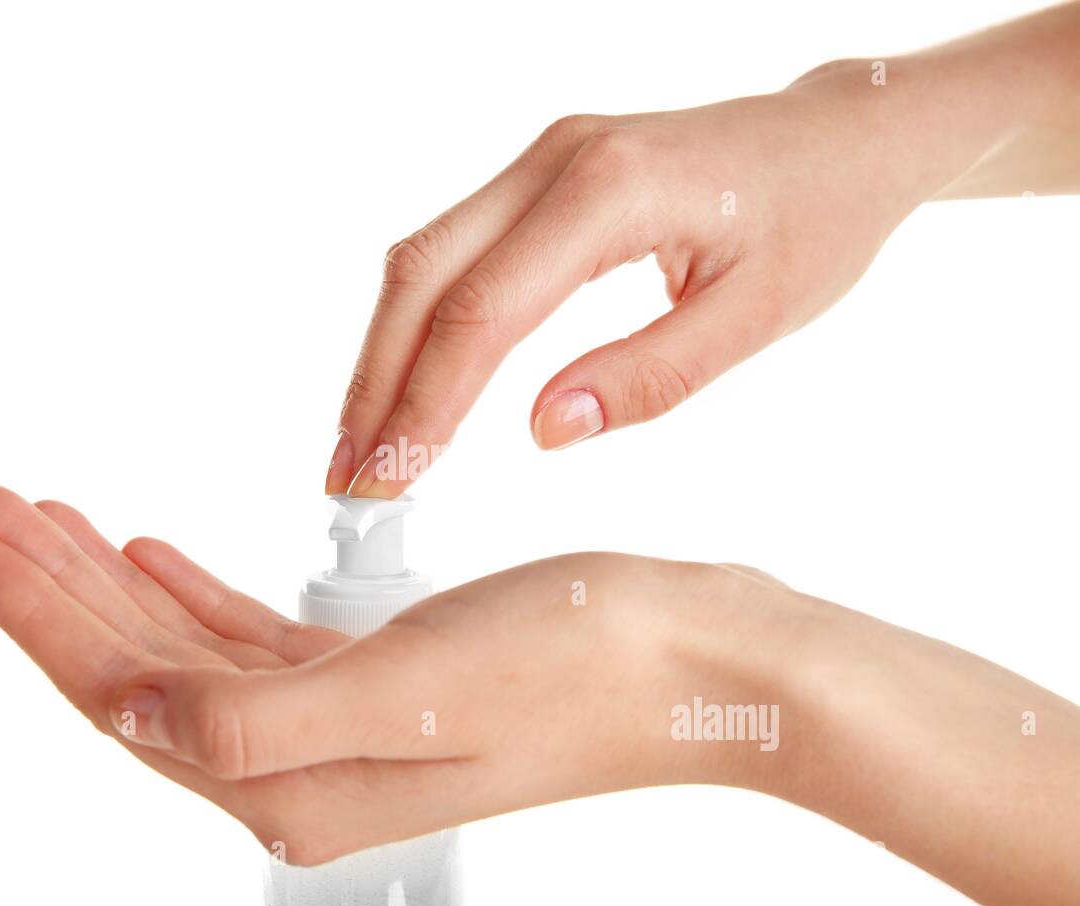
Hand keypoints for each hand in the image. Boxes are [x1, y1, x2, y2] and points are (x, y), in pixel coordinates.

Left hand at [0, 485, 804, 863]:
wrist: (697, 661)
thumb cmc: (584, 670)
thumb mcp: (412, 693)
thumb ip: (257, 720)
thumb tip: (134, 709)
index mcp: (295, 786)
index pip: (122, 694)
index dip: (35, 616)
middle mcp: (304, 767)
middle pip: (134, 669)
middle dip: (49, 587)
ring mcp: (337, 722)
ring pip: (178, 647)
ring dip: (105, 579)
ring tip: (45, 517)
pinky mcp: (372, 678)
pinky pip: (243, 636)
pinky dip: (185, 587)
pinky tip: (151, 552)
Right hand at [330, 69, 920, 496]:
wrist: (840, 141)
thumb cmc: (816, 221)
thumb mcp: (754, 317)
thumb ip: (647, 378)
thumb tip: (542, 432)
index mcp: (610, 190)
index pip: (482, 311)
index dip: (426, 404)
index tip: (391, 479)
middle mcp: (556, 160)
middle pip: (423, 277)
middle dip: (377, 385)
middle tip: (350, 478)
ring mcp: (541, 161)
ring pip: (424, 260)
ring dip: (383, 355)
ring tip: (364, 445)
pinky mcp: (540, 179)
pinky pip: (453, 250)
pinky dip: (418, 324)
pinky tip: (409, 383)